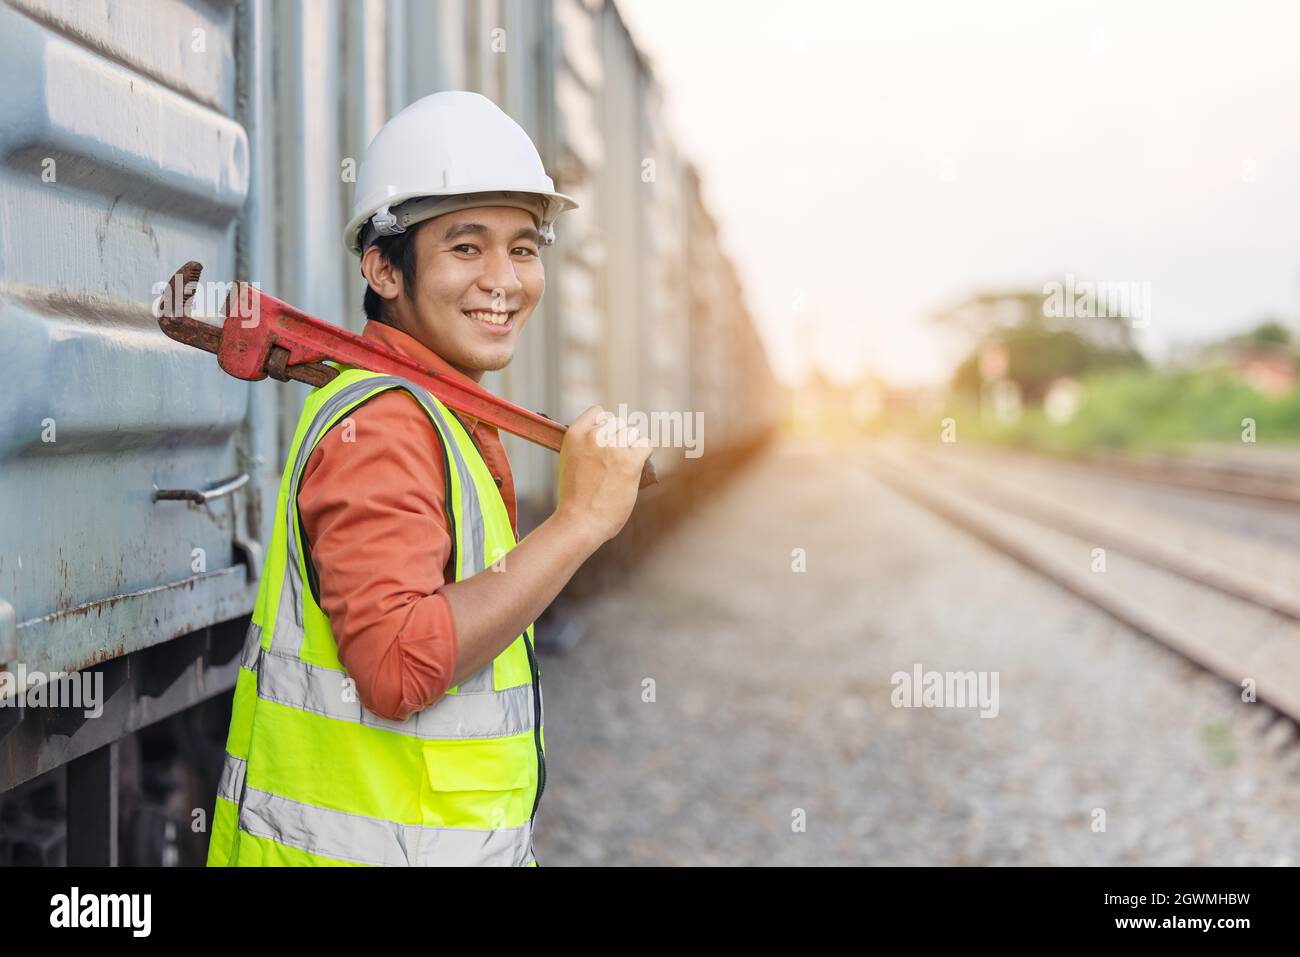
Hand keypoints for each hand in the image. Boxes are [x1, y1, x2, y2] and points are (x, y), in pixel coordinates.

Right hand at [554, 405, 653, 546]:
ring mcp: (613, 448)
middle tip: (612, 462)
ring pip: (632, 434)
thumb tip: (604, 433)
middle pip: (617, 423)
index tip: (603, 441)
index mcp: (574, 434)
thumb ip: (584, 443)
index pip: (598, 412)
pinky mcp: (630, 461)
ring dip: (630, 448)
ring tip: (620, 468)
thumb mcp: (569, 460)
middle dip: (617, 439)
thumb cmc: (575, 497)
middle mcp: (594, 436)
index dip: (603, 425)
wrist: (580, 521)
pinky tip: (634, 467)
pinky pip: (645, 445)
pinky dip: (642, 455)